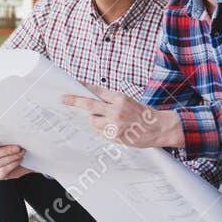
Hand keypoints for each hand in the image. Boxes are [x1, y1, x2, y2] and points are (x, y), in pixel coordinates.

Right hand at [0, 137, 31, 180]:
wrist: (29, 154)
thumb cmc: (20, 141)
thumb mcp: (14, 134)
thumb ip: (6, 131)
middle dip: (4, 151)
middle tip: (17, 148)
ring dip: (10, 158)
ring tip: (20, 154)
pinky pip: (0, 173)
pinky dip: (10, 166)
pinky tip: (18, 161)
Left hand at [61, 85, 185, 148]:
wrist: (158, 128)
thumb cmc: (143, 114)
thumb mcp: (128, 101)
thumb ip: (111, 101)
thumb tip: (92, 99)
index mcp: (119, 98)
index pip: (97, 90)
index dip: (84, 87)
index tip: (73, 85)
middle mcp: (115, 109)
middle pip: (89, 104)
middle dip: (74, 101)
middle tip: (63, 99)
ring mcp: (114, 124)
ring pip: (93, 121)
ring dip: (94, 120)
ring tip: (108, 122)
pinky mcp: (114, 136)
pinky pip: (100, 132)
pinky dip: (102, 130)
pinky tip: (114, 130)